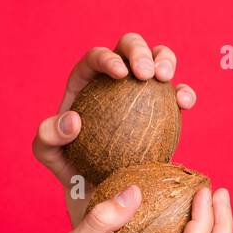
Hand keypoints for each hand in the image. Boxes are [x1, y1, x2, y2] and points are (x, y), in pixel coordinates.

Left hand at [31, 32, 197, 224]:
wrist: (98, 185)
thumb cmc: (70, 166)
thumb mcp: (48, 154)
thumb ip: (48, 136)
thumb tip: (73, 120)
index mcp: (86, 79)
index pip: (96, 58)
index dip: (108, 58)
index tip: (120, 73)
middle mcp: (115, 77)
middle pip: (129, 46)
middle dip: (139, 51)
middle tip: (145, 74)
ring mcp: (141, 90)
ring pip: (158, 59)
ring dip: (166, 60)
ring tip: (165, 78)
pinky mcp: (163, 107)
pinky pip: (177, 94)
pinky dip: (183, 93)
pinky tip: (184, 103)